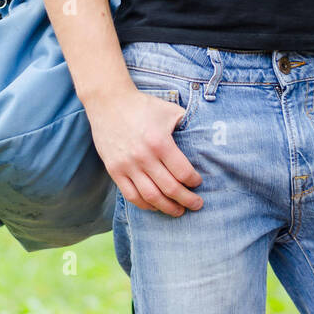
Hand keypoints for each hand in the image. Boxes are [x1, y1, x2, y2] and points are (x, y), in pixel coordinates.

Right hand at [85, 85, 203, 215]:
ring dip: (168, 208)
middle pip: (170, 188)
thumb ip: (187, 124)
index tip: (198, 182)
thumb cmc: (143, 106)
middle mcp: (143, 157)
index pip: (182, 172)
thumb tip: (205, 136)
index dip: (194, 181)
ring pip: (151, 197)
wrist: (109, 102)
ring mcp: (127, 165)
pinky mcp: (114, 170)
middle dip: (187, 200)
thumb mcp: (169, 110)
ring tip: (179, 210)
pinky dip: (146, 205)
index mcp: (160, 142)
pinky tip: (156, 206)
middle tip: (197, 204)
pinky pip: (131, 196)